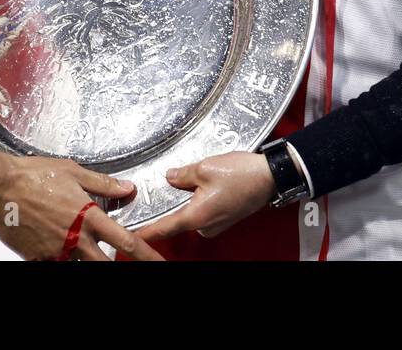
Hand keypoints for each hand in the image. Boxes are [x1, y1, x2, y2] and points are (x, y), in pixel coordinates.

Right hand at [0, 155, 163, 260]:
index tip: (158, 262)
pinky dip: (57, 256)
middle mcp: (75, 238)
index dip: (146, 254)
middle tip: (124, 264)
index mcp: (89, 216)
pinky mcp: (37, 257)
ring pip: (78, 265)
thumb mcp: (74, 172)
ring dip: (84, 258)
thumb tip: (127, 188)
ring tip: (79, 244)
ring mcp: (56, 250)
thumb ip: (103, 184)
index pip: (126, 241)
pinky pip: (53, 262)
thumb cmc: (34, 175)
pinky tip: (52, 242)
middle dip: (116, 267)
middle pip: (105, 264)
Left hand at [138, 151, 275, 241]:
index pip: (163, 227)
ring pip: (190, 213)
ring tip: (186, 180)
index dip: (145, 231)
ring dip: (184, 200)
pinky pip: (202, 212)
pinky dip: (196, 201)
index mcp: (196, 217)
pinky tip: (200, 185)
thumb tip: (170, 178)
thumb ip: (182, 175)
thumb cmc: (242, 174)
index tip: (131, 233)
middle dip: (167, 205)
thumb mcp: (205, 168)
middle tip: (156, 189)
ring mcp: (215, 224)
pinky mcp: (223, 218)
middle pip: (175, 219)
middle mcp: (205, 226)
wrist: (271, 177)